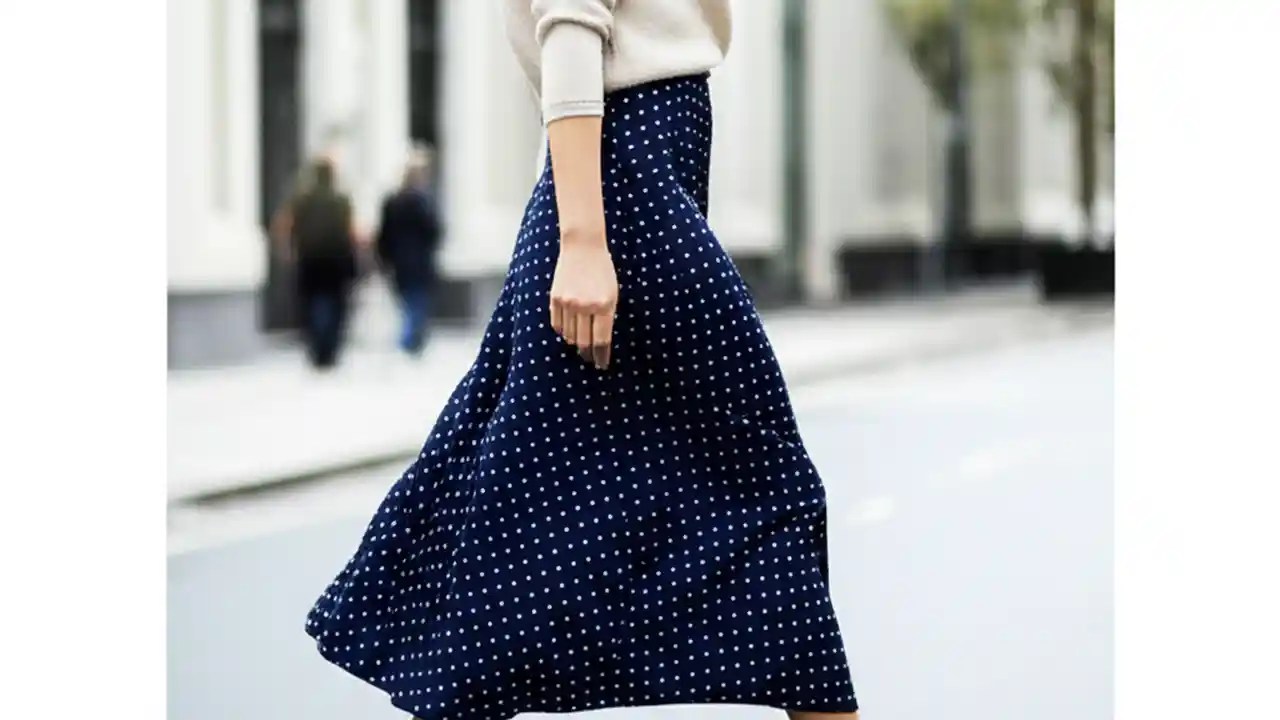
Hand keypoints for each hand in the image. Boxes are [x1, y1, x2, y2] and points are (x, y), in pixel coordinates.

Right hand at [549, 229, 617, 369]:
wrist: (583, 246)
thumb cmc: (602, 270)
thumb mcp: (612, 293)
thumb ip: (606, 316)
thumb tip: (599, 341)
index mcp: (604, 305)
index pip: (601, 340)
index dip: (601, 356)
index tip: (601, 365)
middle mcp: (585, 306)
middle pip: (584, 341)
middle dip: (588, 353)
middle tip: (589, 360)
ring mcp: (568, 302)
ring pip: (569, 334)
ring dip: (575, 342)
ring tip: (579, 345)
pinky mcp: (555, 298)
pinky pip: (557, 324)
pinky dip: (563, 331)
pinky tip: (567, 334)